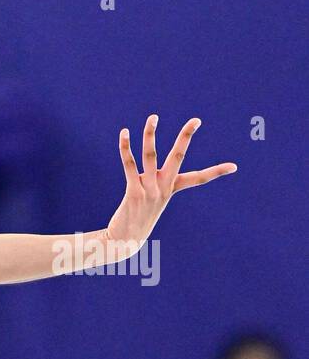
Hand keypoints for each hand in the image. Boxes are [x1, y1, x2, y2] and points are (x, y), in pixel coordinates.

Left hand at [105, 115, 236, 255]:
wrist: (125, 241)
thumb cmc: (138, 218)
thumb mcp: (150, 199)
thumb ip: (150, 182)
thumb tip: (142, 169)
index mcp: (171, 189)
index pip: (198, 179)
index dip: (216, 172)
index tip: (234, 166)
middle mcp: (163, 188)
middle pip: (178, 157)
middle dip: (186, 137)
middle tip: (196, 119)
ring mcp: (149, 189)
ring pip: (151, 155)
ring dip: (151, 134)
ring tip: (153, 117)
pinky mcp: (133, 192)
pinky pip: (129, 165)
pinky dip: (125, 148)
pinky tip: (124, 133)